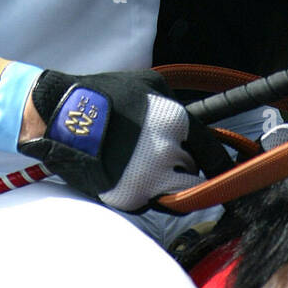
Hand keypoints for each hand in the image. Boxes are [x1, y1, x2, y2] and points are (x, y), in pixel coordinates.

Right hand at [18, 68, 229, 211]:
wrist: (61, 116)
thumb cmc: (106, 95)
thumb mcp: (148, 84)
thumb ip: (175, 105)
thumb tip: (193, 122)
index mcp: (177, 123)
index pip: (214, 155)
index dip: (221, 166)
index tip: (226, 174)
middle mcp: (168, 154)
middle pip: (194, 175)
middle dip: (184, 168)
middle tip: (162, 157)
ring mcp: (148, 179)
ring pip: (176, 195)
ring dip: (168, 185)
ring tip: (145, 168)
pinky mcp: (128, 199)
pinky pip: (148, 202)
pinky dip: (142, 193)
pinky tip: (125, 174)